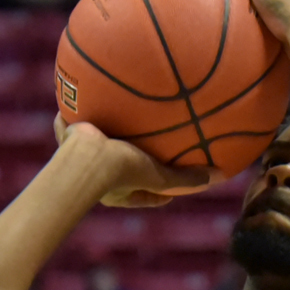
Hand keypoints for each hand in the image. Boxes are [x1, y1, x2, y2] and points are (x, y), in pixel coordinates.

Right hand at [55, 117, 213, 207]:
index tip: (169, 191)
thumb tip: (220, 177)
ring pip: (95, 143)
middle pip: (118, 166)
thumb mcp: (159, 175)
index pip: (141, 196)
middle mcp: (97, 175)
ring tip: (117, 118)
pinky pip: (75, 122)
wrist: (84, 156)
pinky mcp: (70, 133)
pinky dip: (80, 111)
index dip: (156, 194)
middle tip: (143, 150)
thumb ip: (185, 178)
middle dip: (129, 158)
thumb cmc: (121, 170)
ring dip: (105, 132)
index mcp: (116, 191)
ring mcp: (80, 154)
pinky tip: (88, 93)